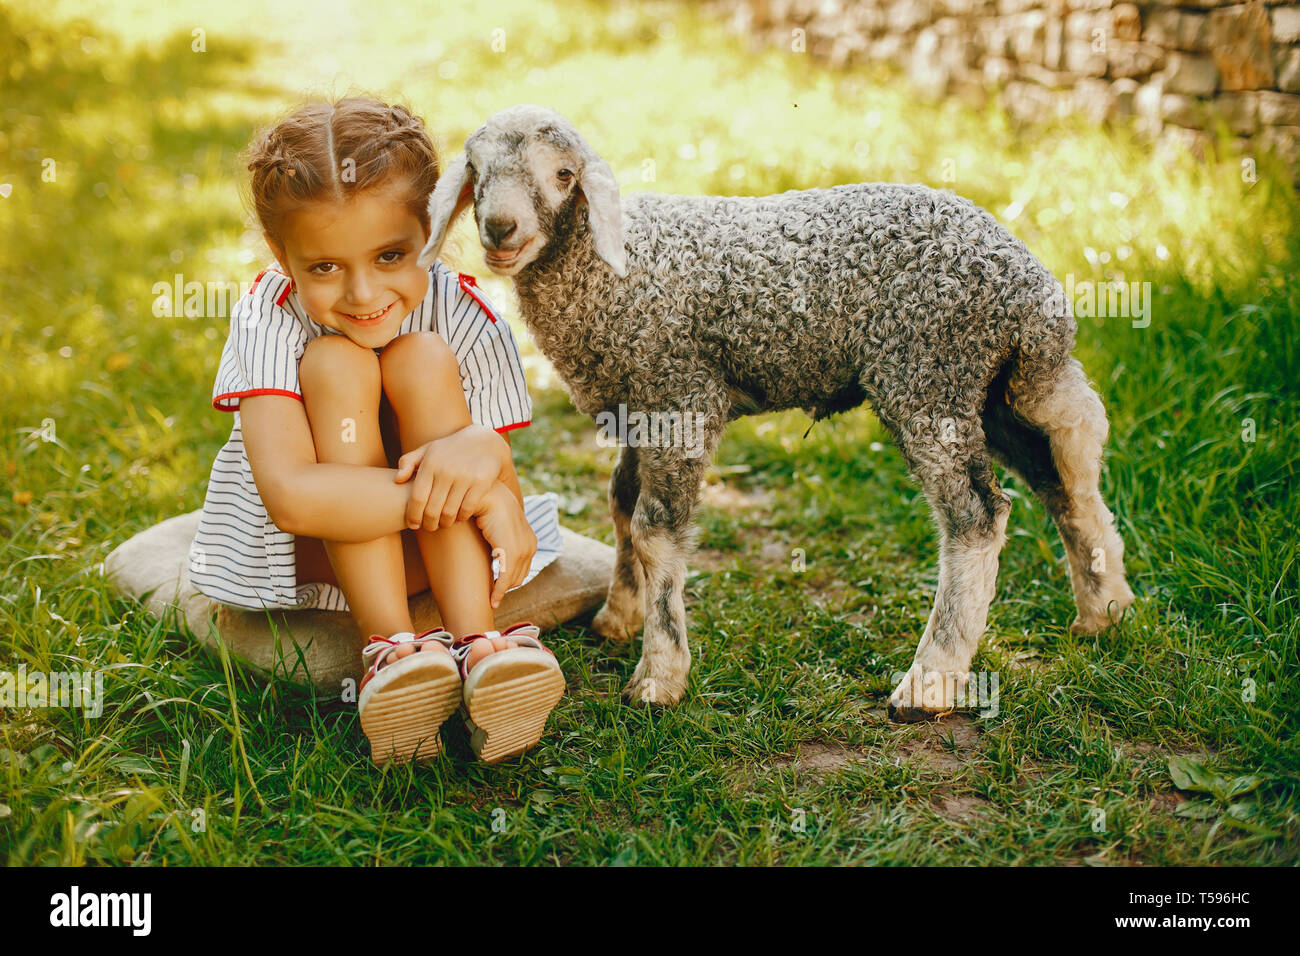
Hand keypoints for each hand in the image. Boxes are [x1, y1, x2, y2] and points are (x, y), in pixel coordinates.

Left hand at [393, 426, 505, 530]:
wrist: (486, 440)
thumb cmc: (451, 448)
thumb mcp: (428, 449)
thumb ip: (408, 461)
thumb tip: (397, 480)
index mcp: (430, 464)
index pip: (417, 498)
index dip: (413, 516)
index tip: (413, 525)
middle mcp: (446, 471)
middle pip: (432, 510)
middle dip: (429, 524)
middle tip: (429, 527)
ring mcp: (464, 477)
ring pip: (449, 512)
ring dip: (445, 523)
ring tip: (443, 524)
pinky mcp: (481, 483)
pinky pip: (467, 509)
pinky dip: (462, 517)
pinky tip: (459, 517)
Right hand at [473, 484, 538, 607]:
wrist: (489, 495)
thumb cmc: (490, 508)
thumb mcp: (499, 526)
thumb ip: (501, 539)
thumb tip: (492, 549)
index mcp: (530, 541)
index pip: (521, 569)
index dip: (509, 580)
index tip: (497, 589)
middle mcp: (530, 547)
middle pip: (517, 577)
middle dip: (504, 588)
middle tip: (490, 597)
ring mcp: (522, 551)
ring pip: (511, 581)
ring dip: (500, 592)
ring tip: (489, 600)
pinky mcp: (510, 553)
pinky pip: (503, 580)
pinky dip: (498, 592)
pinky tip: (491, 600)